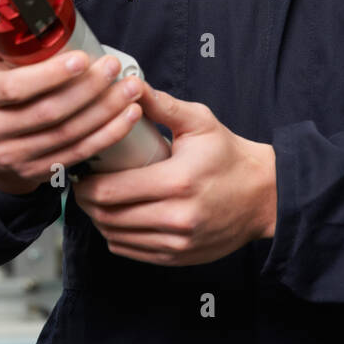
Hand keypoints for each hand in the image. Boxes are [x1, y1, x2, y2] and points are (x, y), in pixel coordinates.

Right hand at [0, 23, 146, 195]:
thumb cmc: (0, 81)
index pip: (14, 87)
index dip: (50, 75)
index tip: (83, 58)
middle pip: (47, 112)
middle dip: (88, 89)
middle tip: (114, 67)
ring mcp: (12, 155)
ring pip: (67, 135)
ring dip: (105, 111)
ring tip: (131, 87)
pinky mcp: (37, 172)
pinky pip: (79, 154)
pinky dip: (108, 134)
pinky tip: (130, 115)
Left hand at [73, 83, 276, 264]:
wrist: (264, 194)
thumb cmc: (229, 154)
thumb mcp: (199, 121)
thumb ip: (161, 104)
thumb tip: (129, 84)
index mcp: (177, 181)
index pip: (111, 191)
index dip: (85, 184)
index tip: (79, 171)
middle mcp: (177, 218)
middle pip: (108, 218)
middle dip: (86, 202)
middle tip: (81, 185)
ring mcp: (178, 243)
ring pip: (116, 238)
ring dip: (99, 220)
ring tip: (97, 200)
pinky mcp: (179, 258)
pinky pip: (132, 252)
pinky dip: (117, 236)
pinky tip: (117, 218)